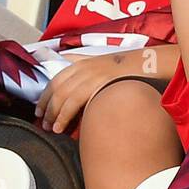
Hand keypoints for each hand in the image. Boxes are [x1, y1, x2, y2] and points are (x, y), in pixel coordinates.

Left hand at [34, 50, 155, 133]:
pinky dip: (64, 116)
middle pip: (57, 89)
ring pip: (63, 97)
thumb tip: (63, 60)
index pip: (55, 80)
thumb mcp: (101, 60)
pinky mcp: (99, 85)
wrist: (148, 65)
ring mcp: (91, 76)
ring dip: (53, 115)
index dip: (45, 96)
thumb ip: (81, 60)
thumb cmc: (125, 67)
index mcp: (82, 62)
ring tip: (51, 128)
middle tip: (43, 123)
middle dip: (47, 108)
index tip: (40, 110)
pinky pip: (74, 102)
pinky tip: (61, 127)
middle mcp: (84, 68)